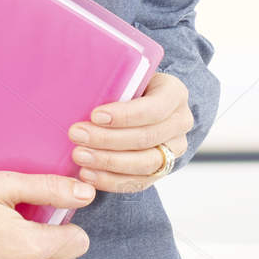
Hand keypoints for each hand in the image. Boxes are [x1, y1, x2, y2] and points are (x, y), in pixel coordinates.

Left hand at [66, 71, 191, 193]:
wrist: (145, 106)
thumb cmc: (131, 87)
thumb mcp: (129, 75)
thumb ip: (115, 79)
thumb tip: (80, 86)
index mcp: (175, 94)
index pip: (153, 108)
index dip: (125, 115)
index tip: (95, 115)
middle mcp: (180, 123)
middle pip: (146, 138)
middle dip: (108, 139)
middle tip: (77, 135)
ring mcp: (174, 149)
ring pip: (145, 163)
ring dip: (108, 162)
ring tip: (80, 156)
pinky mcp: (162, 170)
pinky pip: (139, 182)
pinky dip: (111, 180)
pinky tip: (88, 174)